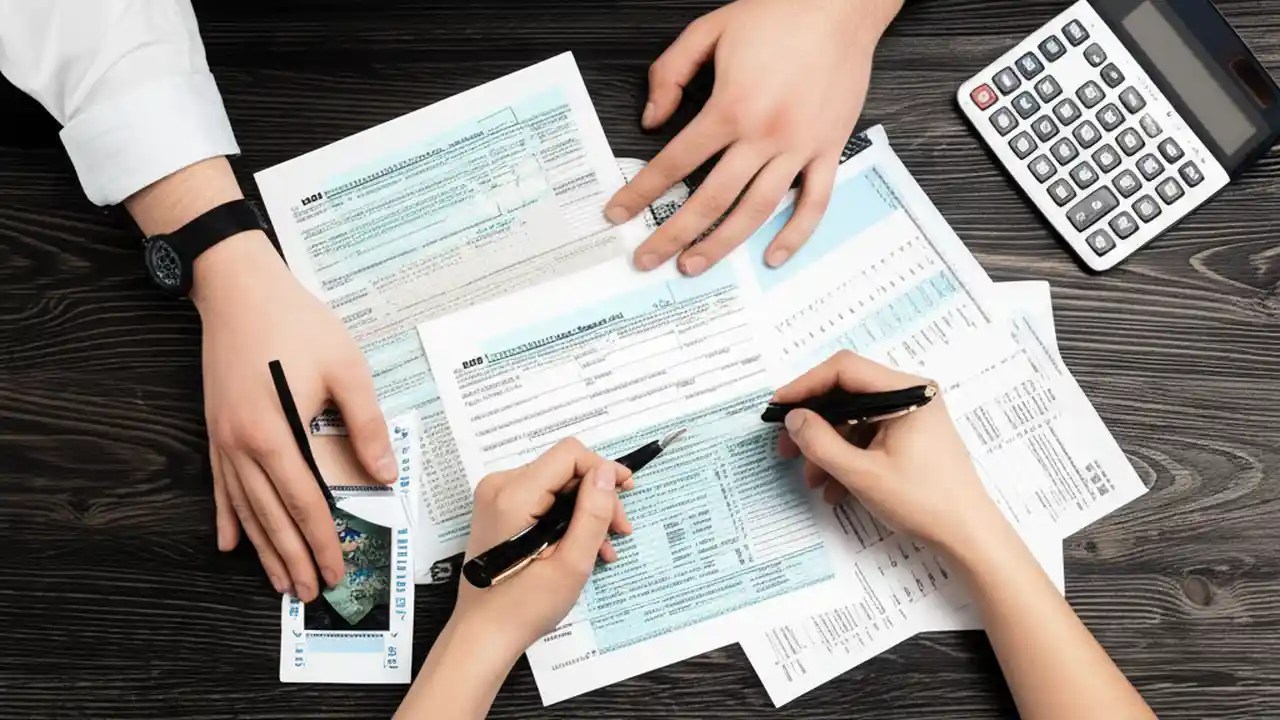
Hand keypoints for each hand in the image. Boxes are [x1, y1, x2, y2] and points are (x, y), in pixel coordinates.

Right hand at [194, 231, 395, 600]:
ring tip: (278, 582)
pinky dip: (228, 517)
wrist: (237, 287)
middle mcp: (243, 444)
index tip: (337, 569)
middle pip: (272, 516)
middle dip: (294, 557)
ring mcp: (224, 439)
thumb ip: (365, 423)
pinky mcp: (217, 428)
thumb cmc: (296, 322)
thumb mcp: (344, 366)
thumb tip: (385, 473)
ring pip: (246, 509)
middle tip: (311, 592)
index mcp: (276, 432)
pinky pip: (222, 486)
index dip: (322, 540)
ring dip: (263, 549)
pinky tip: (229, 543)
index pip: (305, 502)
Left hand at [451, 439, 632, 656]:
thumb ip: (592, 514)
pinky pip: (542, 499)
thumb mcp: (571, 563)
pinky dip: (566, 517)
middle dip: (597, 497)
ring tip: (605, 547)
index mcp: (514, 495)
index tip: (627, 492)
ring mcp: (496, 497)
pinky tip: (583, 545)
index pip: (569, 454)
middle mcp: (499, 486)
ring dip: (585, 510)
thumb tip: (607, 472)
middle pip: (564, 469)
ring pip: (556, 484)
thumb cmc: (524, 606)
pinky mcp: (499, 509)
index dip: (603, 469)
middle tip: (620, 532)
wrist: (483, 633)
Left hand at [605, 0, 901, 275]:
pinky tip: (771, 256)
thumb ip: (670, 74)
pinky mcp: (829, 148)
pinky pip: (814, 202)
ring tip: (693, 266)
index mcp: (730, 107)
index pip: (674, 162)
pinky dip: (794, 234)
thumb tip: (651, 120)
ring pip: (756, 210)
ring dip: (722, 244)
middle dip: (673, 234)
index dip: (641, 192)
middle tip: (646, 260)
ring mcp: (799, 146)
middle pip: (710, 199)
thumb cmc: (777, 13)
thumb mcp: (708, 31)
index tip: (618, 214)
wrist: (840, 2)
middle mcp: (764, 134)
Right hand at [776, 350, 999, 555]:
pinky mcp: (912, 435)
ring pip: (855, 418)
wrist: (968, 534)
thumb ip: (821, 442)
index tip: (777, 408)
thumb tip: (793, 418)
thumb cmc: (923, 501)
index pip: (844, 370)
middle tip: (786, 449)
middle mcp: (912, 394)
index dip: (804, 385)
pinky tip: (835, 488)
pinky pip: (869, 435)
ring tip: (813, 480)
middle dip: (814, 424)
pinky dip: (848, 456)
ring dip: (828, 447)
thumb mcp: (862, 474)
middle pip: (847, 393)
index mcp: (908, 392)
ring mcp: (913, 415)